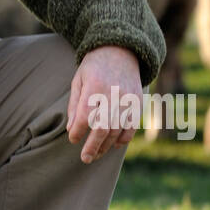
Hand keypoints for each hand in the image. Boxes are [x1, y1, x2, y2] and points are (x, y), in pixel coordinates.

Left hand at [66, 45, 142, 163]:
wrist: (121, 51)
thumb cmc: (94, 67)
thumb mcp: (79, 80)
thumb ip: (75, 104)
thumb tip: (71, 129)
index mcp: (94, 86)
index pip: (84, 115)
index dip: (77, 130)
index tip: (72, 139)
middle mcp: (113, 94)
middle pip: (102, 127)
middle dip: (92, 146)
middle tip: (85, 158)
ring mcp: (128, 99)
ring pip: (117, 130)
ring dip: (106, 146)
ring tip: (96, 154)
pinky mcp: (138, 103)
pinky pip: (131, 127)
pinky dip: (122, 139)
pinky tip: (113, 145)